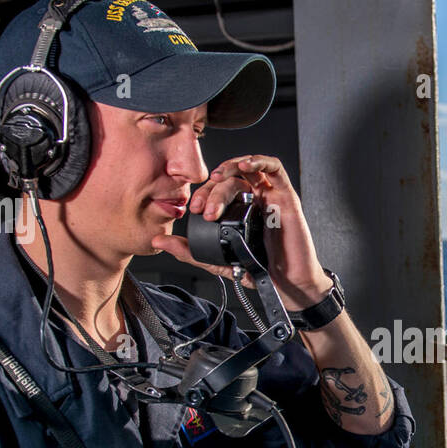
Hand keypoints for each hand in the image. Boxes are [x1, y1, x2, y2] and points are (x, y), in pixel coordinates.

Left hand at [150, 155, 333, 311]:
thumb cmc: (261, 272)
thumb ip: (190, 251)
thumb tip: (159, 240)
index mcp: (239, 210)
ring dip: (229, 170)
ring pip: (247, 170)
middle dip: (212, 190)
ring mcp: (270, 197)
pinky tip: (244, 166)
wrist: (287, 286)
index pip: (217, 189)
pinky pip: (275, 169)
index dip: (203, 193)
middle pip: (230, 180)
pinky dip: (259, 161)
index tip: (193, 209)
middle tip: (204, 208)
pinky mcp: (287, 198)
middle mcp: (254, 200)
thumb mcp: (218, 261)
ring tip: (217, 183)